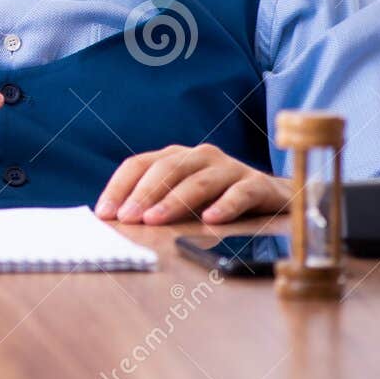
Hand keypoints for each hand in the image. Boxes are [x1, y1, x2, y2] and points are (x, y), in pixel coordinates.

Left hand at [94, 143, 291, 225]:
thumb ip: (154, 204)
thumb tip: (116, 222)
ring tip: (155, 220)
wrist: (274, 198)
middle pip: (166, 170)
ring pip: (198, 181)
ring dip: (174, 201)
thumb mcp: (182, 199)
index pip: (138, 165)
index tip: (105, 213)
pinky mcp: (257, 184)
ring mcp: (229, 167)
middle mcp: (200, 156)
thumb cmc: (217, 200)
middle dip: (143, 194)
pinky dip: (225, 205)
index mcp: (175, 156)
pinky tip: (211, 219)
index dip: (119, 187)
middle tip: (128, 219)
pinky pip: (240, 193)